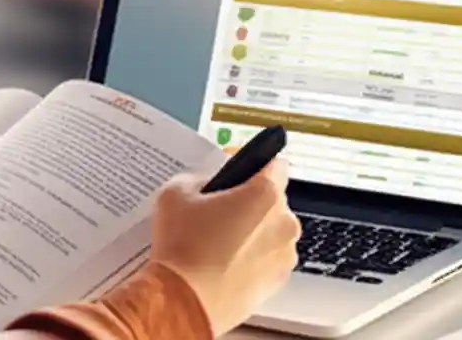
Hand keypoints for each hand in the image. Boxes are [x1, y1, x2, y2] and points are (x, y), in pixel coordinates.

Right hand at [150, 156, 299, 336]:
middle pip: (272, 199)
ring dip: (252, 230)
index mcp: (266, 194)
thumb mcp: (177, 192)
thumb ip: (200, 177)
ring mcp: (284, 254)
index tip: (235, 168)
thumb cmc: (182, 246)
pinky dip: (252, 257)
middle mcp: (284, 222)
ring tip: (218, 241)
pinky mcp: (277, 281)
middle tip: (217, 209)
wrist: (183, 300)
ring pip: (271, 230)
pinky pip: (267, 258)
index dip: (253, 162)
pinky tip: (224, 262)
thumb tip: (210, 183)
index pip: (274, 162)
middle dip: (249, 200)